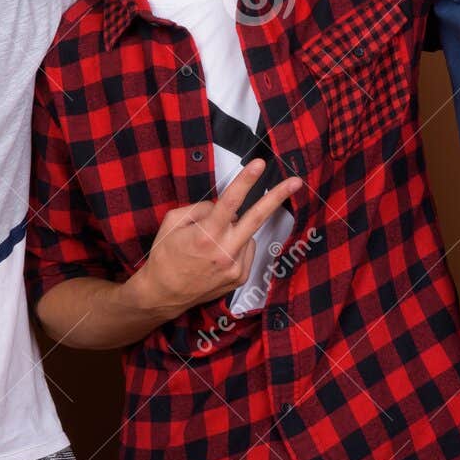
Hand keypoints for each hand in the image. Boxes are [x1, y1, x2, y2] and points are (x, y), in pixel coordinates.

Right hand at [128, 160, 302, 316]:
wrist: (163, 295)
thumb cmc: (164, 256)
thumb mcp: (172, 222)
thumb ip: (199, 209)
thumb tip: (222, 207)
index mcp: (205, 235)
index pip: (230, 202)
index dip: (246, 180)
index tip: (261, 164)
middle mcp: (224, 252)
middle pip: (257, 218)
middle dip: (277, 197)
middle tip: (296, 181)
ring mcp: (235, 267)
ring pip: (246, 234)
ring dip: (236, 230)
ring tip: (210, 244)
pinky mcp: (240, 277)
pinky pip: (246, 250)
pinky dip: (236, 246)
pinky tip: (218, 255)